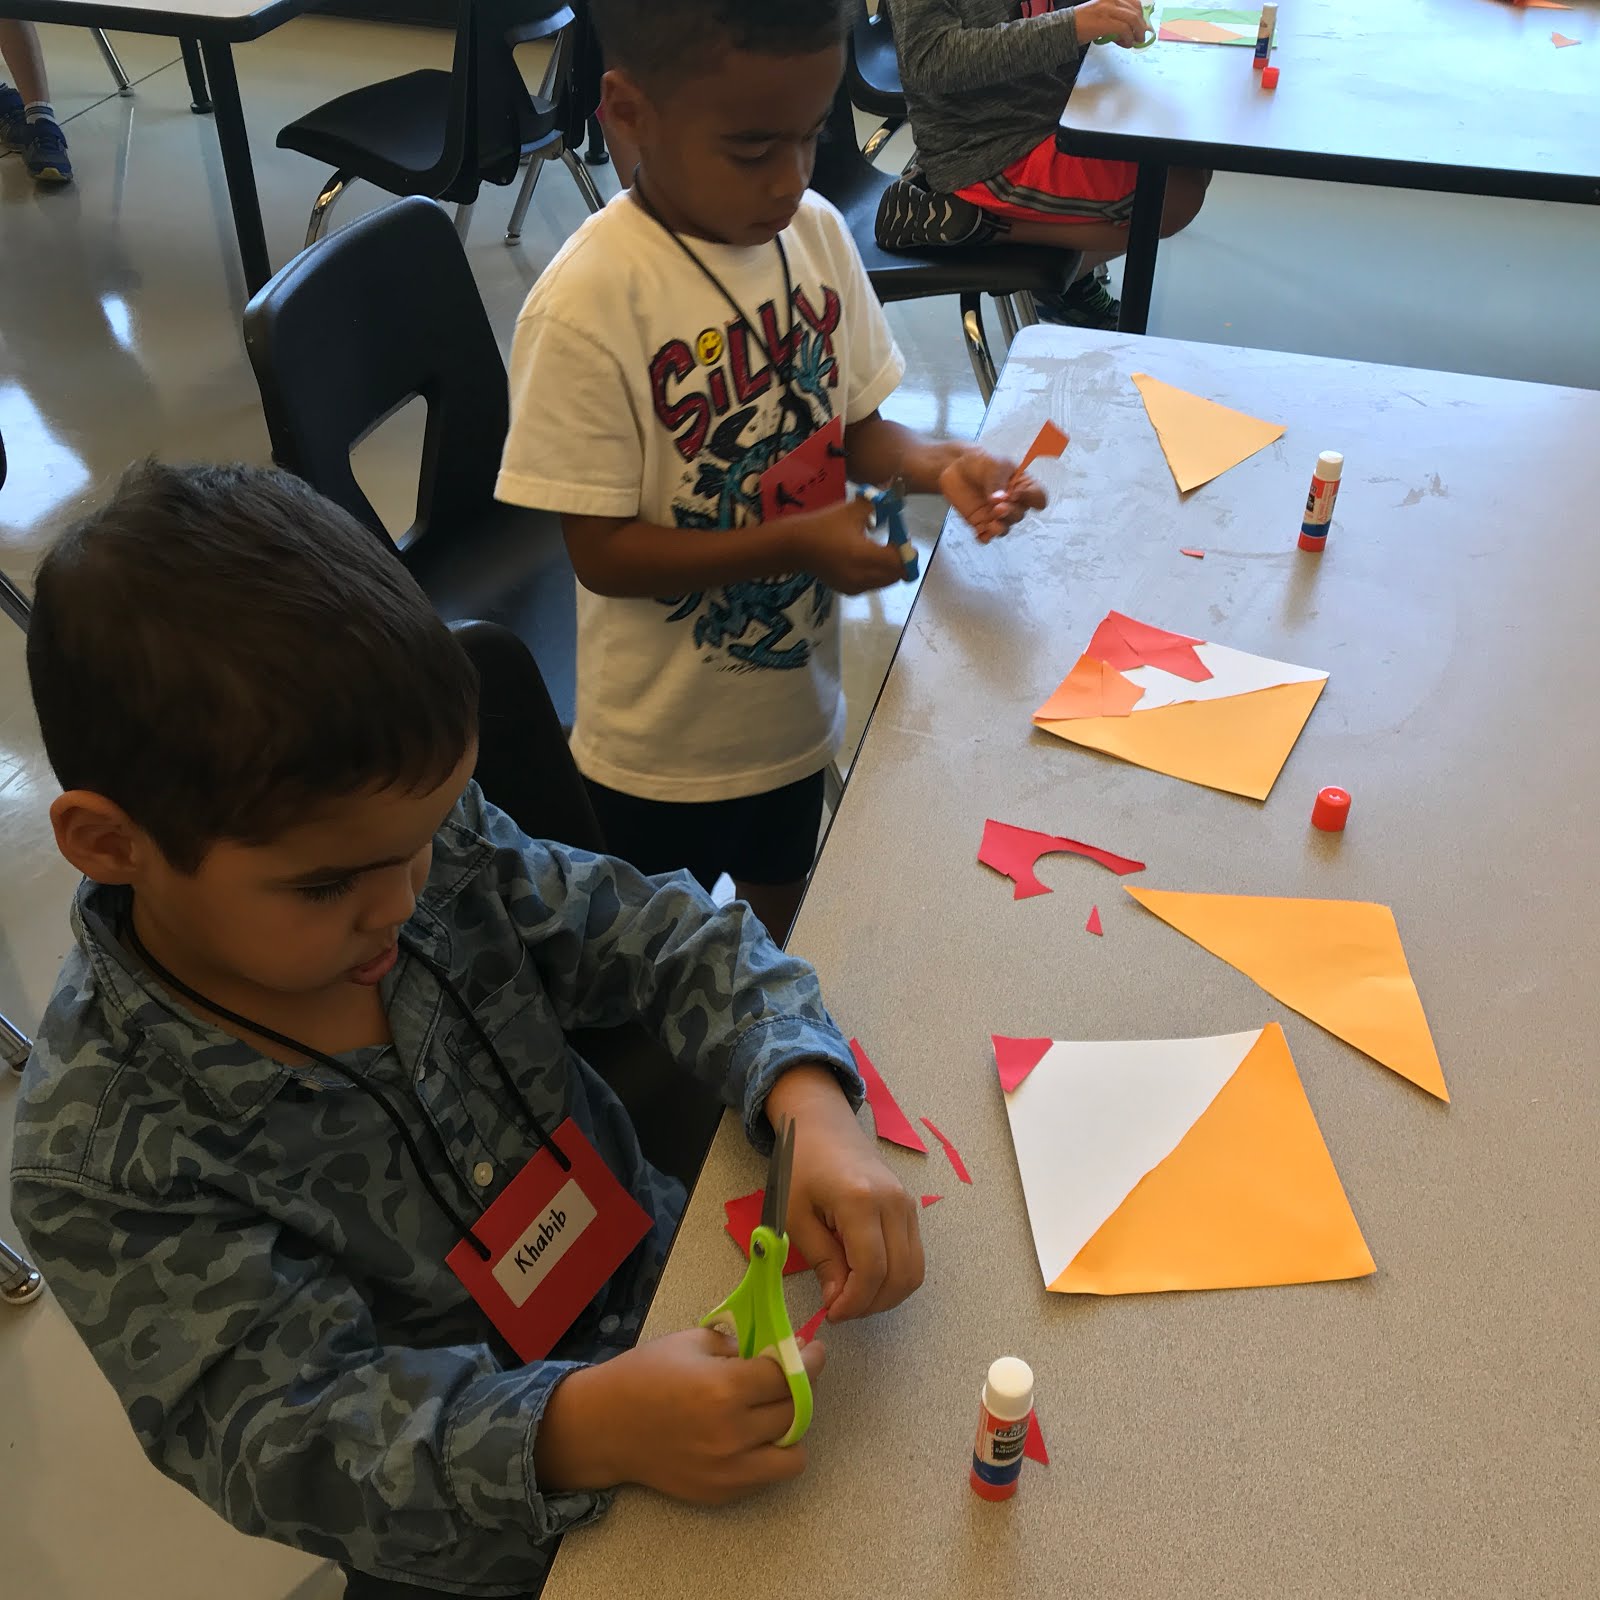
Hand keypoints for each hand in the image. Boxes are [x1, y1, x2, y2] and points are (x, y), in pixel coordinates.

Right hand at [536, 1327, 826, 1502]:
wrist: (604, 1427)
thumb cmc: (645, 1375)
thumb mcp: (693, 1341)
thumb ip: (739, 1346)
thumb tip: (778, 1350)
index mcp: (725, 1389)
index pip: (790, 1376)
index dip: (808, 1360)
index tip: (813, 1350)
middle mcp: (732, 1434)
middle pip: (796, 1413)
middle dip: (800, 1388)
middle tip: (792, 1375)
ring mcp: (727, 1470)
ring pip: (792, 1456)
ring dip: (790, 1431)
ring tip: (773, 1412)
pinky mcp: (720, 1493)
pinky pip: (766, 1477)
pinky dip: (768, 1456)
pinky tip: (750, 1435)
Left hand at [765, 1066, 925, 1322]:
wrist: (823, 1126)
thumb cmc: (802, 1165)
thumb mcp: (796, 1215)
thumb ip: (821, 1259)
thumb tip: (838, 1301)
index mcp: (861, 1200)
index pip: (872, 1269)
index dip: (855, 1301)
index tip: (833, 1312)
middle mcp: (894, 1203)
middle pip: (900, 1275)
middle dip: (871, 1304)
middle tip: (842, 1308)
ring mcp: (907, 1205)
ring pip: (913, 1270)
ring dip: (886, 1295)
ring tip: (853, 1296)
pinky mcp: (911, 1208)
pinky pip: (913, 1256)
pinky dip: (894, 1277)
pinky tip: (865, 1278)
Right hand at [788, 497, 906, 594]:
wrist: (795, 547)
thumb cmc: (824, 525)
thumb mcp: (851, 510)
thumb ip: (877, 503)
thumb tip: (894, 491)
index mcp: (863, 555)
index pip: (899, 561)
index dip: (907, 551)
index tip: (903, 538)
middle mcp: (861, 576)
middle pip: (897, 575)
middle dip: (902, 560)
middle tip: (896, 543)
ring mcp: (855, 587)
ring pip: (887, 581)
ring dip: (891, 568)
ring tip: (881, 550)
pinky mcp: (849, 591)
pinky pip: (873, 585)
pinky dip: (878, 574)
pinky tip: (867, 559)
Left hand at [939, 449, 1048, 543]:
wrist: (956, 469)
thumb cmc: (979, 463)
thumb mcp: (993, 465)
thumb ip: (998, 482)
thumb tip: (1000, 499)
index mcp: (1022, 485)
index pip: (1038, 497)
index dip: (1030, 498)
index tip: (1016, 493)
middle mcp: (1012, 502)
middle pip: (1020, 515)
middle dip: (1010, 513)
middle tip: (999, 506)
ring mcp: (997, 514)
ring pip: (1005, 528)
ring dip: (999, 527)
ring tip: (990, 522)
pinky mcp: (982, 523)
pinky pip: (987, 536)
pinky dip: (985, 536)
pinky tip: (981, 532)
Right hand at [1075, 0, 1147, 45]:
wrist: (1064, 28)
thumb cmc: (1081, 24)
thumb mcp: (1101, 16)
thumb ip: (1115, 19)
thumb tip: (1128, 31)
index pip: (1133, 2)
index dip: (1141, 15)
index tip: (1143, 26)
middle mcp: (1111, 0)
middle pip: (1136, 10)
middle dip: (1141, 25)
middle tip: (1141, 37)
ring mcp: (1108, 10)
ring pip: (1133, 19)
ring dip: (1137, 32)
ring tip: (1135, 42)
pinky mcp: (1105, 22)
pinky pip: (1124, 29)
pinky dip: (1128, 38)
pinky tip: (1126, 44)